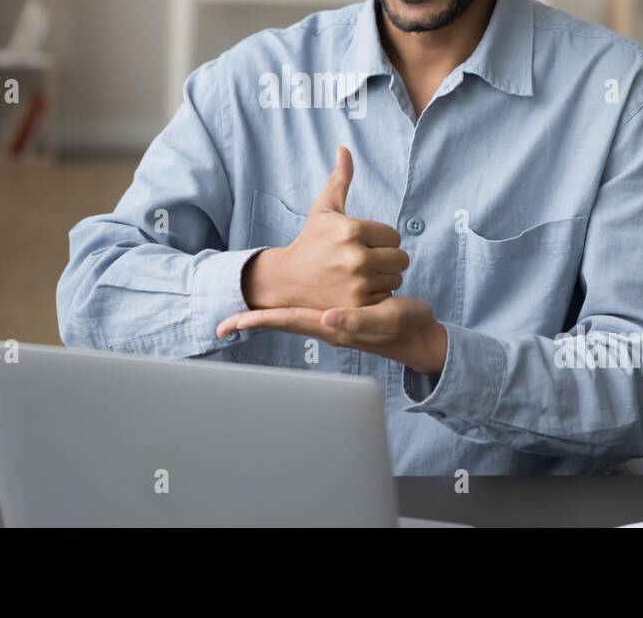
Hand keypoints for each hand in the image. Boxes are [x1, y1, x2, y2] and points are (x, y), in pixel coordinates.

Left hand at [217, 295, 448, 374]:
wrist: (419, 337)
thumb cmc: (403, 326)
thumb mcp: (383, 318)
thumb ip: (356, 319)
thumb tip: (325, 317)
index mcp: (330, 325)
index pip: (286, 321)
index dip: (258, 321)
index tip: (230, 323)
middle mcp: (325, 324)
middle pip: (282, 321)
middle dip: (254, 321)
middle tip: (223, 322)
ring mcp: (330, 321)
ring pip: (292, 317)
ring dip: (267, 316)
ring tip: (241, 314)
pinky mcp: (339, 314)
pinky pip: (306, 313)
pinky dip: (288, 310)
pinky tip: (283, 304)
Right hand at [241, 146, 408, 312]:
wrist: (287, 280)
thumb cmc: (310, 241)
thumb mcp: (324, 209)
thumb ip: (340, 180)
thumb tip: (344, 148)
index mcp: (352, 229)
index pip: (394, 236)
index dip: (381, 241)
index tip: (362, 245)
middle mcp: (357, 256)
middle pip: (400, 258)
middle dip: (386, 260)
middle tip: (363, 262)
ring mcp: (358, 283)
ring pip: (395, 278)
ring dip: (383, 278)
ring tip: (358, 276)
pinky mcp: (358, 305)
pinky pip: (386, 296)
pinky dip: (376, 295)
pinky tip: (356, 291)